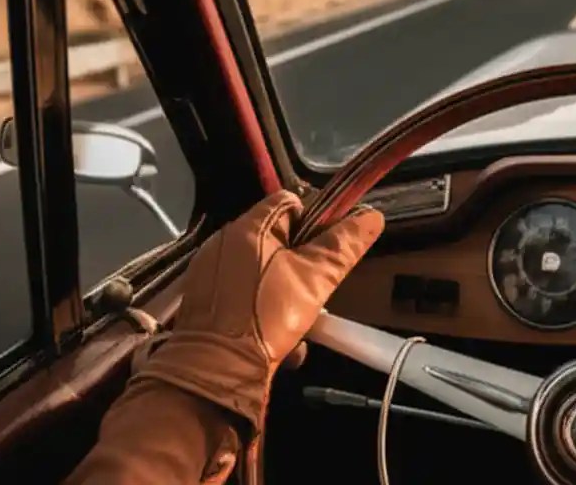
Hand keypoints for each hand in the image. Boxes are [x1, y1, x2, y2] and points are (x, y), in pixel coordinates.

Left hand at [133, 190, 383, 435]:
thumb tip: (372, 216)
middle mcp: (223, 244)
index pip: (289, 203)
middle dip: (301, 265)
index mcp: (248, 228)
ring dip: (284, 295)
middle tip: (315, 291)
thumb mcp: (314, 281)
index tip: (327, 250)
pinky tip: (275, 340)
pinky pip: (243, 299)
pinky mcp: (202, 304)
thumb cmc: (265, 317)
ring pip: (262, 274)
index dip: (315, 221)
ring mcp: (209, 274)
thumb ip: (342, 248)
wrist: (213, 372)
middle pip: (276, 241)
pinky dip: (261, 314)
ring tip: (296, 323)